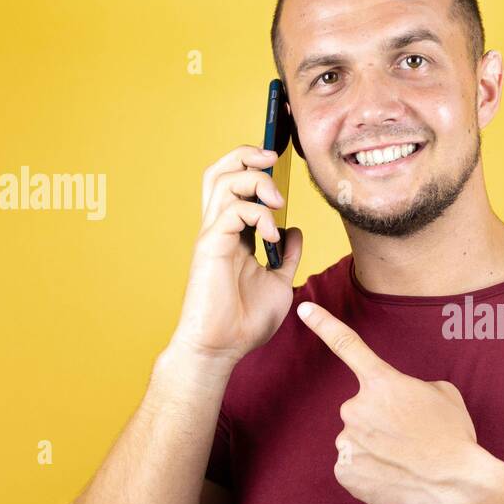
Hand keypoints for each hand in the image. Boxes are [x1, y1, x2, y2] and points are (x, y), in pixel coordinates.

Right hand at [169, 145, 303, 367]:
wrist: (222, 348)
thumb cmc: (244, 321)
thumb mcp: (278, 282)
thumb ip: (287, 256)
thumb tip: (294, 230)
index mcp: (233, 233)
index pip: (234, 184)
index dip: (253, 166)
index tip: (280, 165)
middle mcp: (219, 229)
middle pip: (219, 171)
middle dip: (245, 155)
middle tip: (273, 159)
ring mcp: (212, 236)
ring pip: (223, 182)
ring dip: (257, 182)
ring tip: (278, 203)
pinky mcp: (210, 247)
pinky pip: (231, 212)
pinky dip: (257, 215)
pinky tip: (272, 237)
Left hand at [296, 300, 481, 503]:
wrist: (453, 484)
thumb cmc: (453, 437)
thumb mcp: (444, 396)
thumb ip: (415, 389)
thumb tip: (404, 402)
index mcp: (382, 383)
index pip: (347, 345)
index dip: (323, 323)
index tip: (303, 308)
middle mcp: (356, 407)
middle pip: (361, 411)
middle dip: (380, 422)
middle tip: (409, 439)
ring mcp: (348, 440)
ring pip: (357, 440)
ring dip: (376, 449)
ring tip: (405, 461)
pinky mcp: (345, 472)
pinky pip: (354, 467)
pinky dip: (370, 473)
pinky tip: (392, 477)